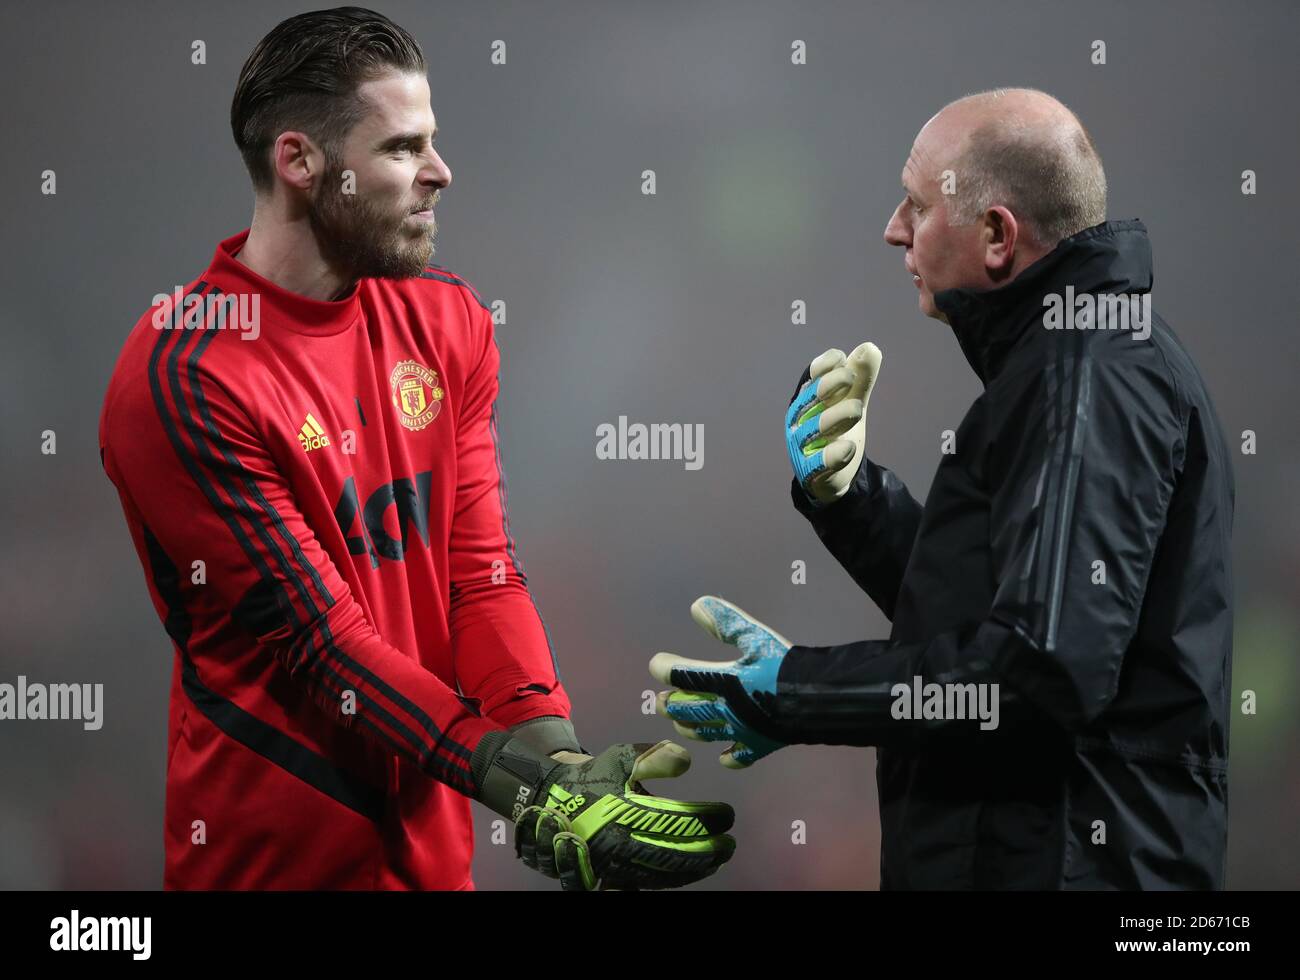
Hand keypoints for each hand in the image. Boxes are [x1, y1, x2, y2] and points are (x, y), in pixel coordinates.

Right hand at [511, 740, 735, 889]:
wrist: (553, 803)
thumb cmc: (593, 778)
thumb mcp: (621, 758)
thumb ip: (654, 757)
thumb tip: (687, 761)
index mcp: (624, 813)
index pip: (678, 822)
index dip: (707, 820)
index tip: (727, 814)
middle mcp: (621, 844)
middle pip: (676, 855)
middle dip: (708, 851)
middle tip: (729, 842)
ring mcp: (616, 864)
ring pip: (665, 874)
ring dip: (695, 869)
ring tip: (717, 858)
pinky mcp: (612, 875)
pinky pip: (650, 882)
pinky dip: (674, 877)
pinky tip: (692, 870)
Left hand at [649, 596, 792, 768]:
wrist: (817, 700)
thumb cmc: (784, 665)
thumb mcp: (755, 636)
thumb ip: (726, 622)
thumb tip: (696, 605)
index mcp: (723, 681)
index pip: (683, 675)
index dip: (665, 669)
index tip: (657, 664)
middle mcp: (726, 709)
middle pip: (689, 709)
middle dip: (672, 705)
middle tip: (660, 703)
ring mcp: (741, 730)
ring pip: (707, 733)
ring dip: (690, 728)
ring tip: (680, 724)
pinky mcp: (760, 744)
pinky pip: (741, 756)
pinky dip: (730, 758)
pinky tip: (723, 759)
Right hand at [785, 342, 881, 501]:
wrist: (829, 476)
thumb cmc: (836, 430)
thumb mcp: (851, 402)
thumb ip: (860, 379)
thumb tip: (870, 347)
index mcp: (809, 398)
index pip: (813, 376)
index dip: (826, 365)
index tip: (843, 359)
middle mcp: (801, 419)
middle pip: (811, 398)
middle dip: (829, 385)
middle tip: (851, 377)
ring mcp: (803, 445)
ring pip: (815, 428)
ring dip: (835, 416)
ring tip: (857, 409)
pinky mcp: (811, 471)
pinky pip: (817, 464)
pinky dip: (831, 456)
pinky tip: (848, 448)